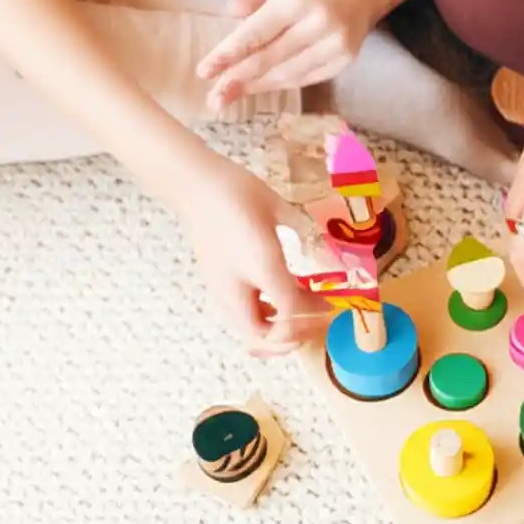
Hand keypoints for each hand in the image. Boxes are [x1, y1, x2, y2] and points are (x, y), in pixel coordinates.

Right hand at [174, 155, 328, 356]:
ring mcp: (222, 291)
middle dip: (290, 337)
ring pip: (248, 330)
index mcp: (259, 269)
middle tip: (313, 322)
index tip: (329, 306)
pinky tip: (277, 300)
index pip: (288, 314)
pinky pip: (241, 316)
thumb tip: (321, 251)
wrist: (194, 185)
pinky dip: (261, 319)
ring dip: (275, 331)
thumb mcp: (277, 211)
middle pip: (261, 336)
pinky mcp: (217, 287)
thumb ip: (300, 233)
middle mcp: (236, 288)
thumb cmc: (238, 194)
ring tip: (298, 314)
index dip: (311, 317)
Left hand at [197, 0, 377, 109]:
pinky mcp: (344, 61)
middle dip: (238, 79)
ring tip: (231, 95)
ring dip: (256, 86)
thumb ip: (254, 0)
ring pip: (287, 74)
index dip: (229, 54)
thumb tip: (228, 17)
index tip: (205, 71)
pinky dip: (280, 84)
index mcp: (296, 0)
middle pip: (269, 59)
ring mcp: (334, 46)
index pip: (256, 33)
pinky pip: (306, 78)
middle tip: (214, 97)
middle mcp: (317, 24)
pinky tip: (260, 87)